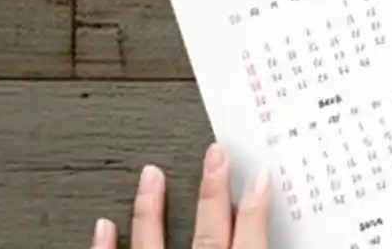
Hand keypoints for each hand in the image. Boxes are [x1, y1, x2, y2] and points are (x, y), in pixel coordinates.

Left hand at [90, 145, 270, 248]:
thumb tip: (288, 243)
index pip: (250, 241)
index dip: (257, 207)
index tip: (259, 175)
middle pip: (208, 235)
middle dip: (212, 190)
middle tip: (215, 153)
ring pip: (152, 245)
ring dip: (152, 208)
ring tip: (151, 174)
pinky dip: (105, 247)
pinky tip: (103, 226)